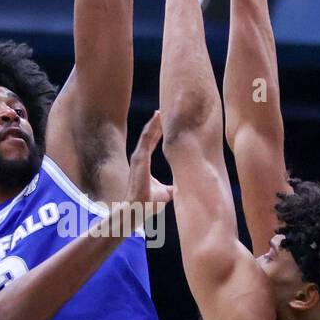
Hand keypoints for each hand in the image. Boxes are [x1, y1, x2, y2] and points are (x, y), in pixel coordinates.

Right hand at [102, 112, 171, 238]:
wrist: (138, 209)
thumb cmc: (148, 203)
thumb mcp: (165, 193)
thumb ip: (172, 188)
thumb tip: (182, 189)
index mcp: (144, 163)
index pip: (151, 143)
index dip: (157, 133)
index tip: (164, 122)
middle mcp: (140, 158)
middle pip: (149, 136)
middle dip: (156, 124)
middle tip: (163, 111)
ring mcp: (138, 157)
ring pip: (147, 134)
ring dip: (153, 122)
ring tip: (160, 111)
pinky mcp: (139, 158)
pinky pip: (145, 138)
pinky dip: (151, 127)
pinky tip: (157, 117)